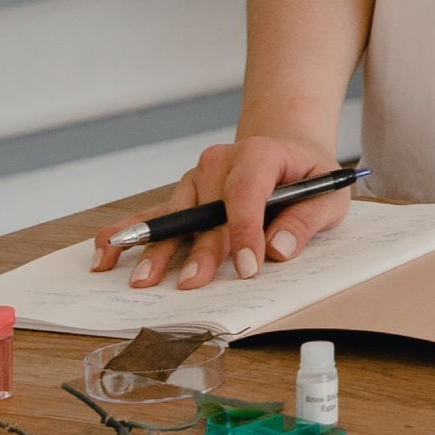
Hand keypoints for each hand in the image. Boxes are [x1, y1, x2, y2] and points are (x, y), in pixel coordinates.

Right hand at [90, 136, 347, 288]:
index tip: (248, 267)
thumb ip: (305, 221)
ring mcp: (197, 177)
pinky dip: (130, 231)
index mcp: (260, 153)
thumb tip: (278, 249)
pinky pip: (157, 214)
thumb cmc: (309, 176)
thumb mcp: (328, 194)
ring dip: (159, 248)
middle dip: (200, 249)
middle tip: (192, 283)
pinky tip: (106, 251)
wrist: (288, 151)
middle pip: (207, 209)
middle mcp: (221, 161)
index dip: (245, 230)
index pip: (247, 191)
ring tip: (142, 279)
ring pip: (177, 215)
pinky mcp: (184, 194)